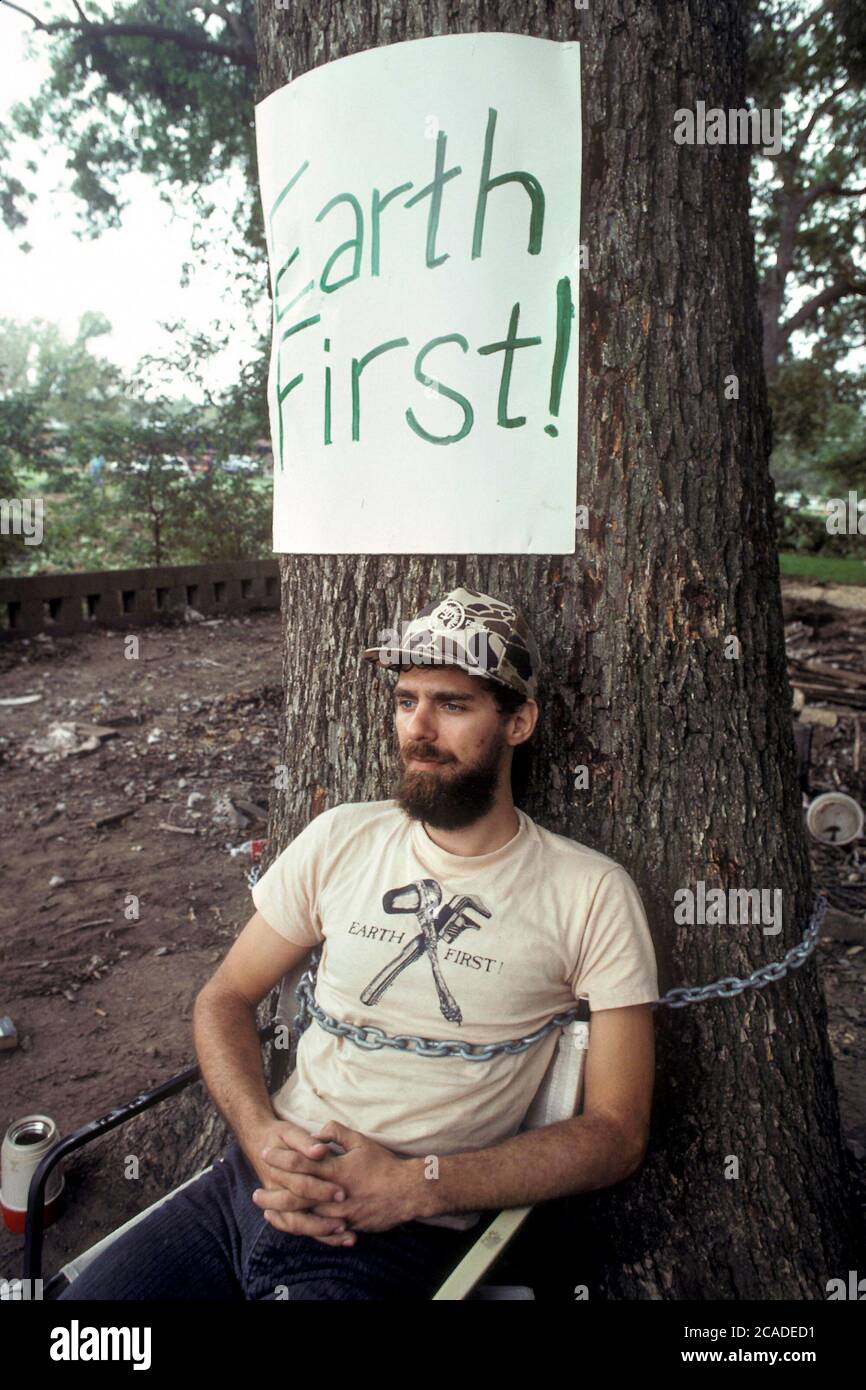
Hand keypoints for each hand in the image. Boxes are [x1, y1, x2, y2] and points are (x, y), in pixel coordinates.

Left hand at [257, 1119, 419, 1235]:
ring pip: (304, 1216)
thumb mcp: (361, 1141)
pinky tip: (293, 1226)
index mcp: (334, 1169)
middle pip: (295, 1194)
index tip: (265, 1153)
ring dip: (283, 1214)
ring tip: (267, 1213)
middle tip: (254, 1194)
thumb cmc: (382, 1165)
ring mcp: (338, 1212)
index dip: (281, 1157)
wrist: (406, 1191)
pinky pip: (320, 1230)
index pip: (300, 1163)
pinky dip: (303, 1229)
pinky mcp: (345, 1225)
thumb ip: (337, 1133)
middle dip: (273, 1193)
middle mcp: (332, 1193)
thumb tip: (318, 1132)